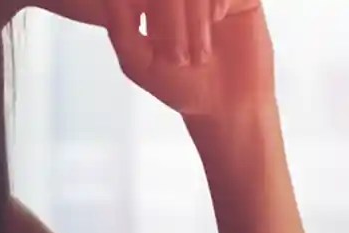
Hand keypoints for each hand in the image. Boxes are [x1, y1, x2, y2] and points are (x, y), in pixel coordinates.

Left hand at [103, 0, 272, 117]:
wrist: (230, 107)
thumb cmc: (184, 87)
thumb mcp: (138, 61)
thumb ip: (118, 24)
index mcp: (152, 3)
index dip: (152, 12)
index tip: (155, 44)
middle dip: (170, 17)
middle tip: (179, 59)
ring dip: (194, 19)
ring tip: (201, 56)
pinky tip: (218, 20)